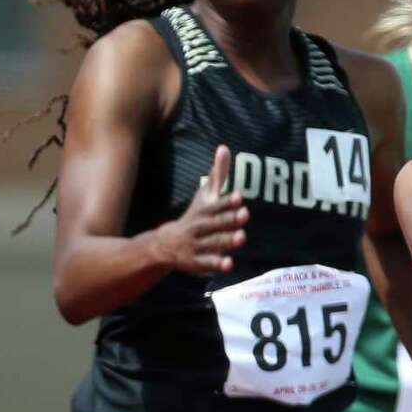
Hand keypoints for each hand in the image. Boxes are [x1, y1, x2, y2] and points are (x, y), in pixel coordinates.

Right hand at [157, 145, 248, 275]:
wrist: (166, 244)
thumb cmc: (195, 216)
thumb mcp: (205, 196)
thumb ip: (218, 175)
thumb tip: (224, 147)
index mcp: (202, 211)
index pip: (215, 205)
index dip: (226, 202)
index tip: (239, 197)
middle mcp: (199, 227)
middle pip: (215, 223)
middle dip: (229, 219)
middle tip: (245, 214)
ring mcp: (196, 245)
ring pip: (213, 243)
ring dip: (227, 240)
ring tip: (242, 237)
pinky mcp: (196, 262)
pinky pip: (207, 263)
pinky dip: (217, 264)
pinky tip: (229, 264)